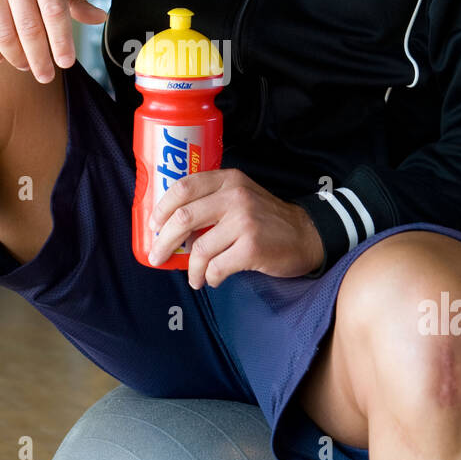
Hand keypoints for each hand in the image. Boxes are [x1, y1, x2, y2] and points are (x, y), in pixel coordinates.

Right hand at [0, 0, 107, 80]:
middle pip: (29, 28)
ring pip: (3, 33)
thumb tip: (100, 19)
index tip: (66, 62)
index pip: (54, 12)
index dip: (61, 41)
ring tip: (26, 66)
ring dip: (16, 57)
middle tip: (45, 75)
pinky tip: (0, 57)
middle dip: (39, 58)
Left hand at [147, 168, 324, 287]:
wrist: (307, 235)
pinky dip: (210, 278)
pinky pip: (217, 267)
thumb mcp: (242, 196)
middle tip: (158, 257)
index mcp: (229, 179)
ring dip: (191, 269)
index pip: (184, 187)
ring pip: (199, 249)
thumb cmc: (267, 220)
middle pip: (183, 218)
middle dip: (164, 242)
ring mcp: (244, 221)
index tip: (154, 225)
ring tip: (194, 278)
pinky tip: (213, 279)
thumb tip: (172, 226)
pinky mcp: (252, 247)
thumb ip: (212, 201)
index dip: (162, 208)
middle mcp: (235, 196)